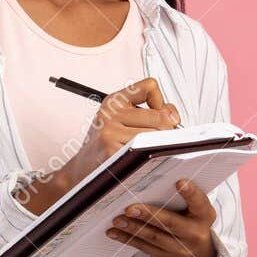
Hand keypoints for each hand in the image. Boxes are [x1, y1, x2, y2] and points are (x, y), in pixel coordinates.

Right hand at [16, 78, 179, 214]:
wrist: (81, 170)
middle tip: (156, 141)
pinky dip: (149, 158)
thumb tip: (174, 117)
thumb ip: (153, 112)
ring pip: (156, 135)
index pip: (150, 86)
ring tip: (144, 151)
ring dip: (159, 146)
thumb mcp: (125, 120)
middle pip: (161, 116)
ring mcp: (109, 132)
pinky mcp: (111, 151)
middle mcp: (110, 112)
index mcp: (114, 100)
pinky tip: (138, 161)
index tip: (157, 114)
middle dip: (167, 131)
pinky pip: (146, 151)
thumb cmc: (108, 145)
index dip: (161, 101)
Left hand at [106, 179, 220, 256]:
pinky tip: (115, 232)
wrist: (199, 250)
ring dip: (133, 228)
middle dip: (149, 215)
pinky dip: (128, 239)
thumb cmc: (193, 218)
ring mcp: (180, 248)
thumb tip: (156, 179)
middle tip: (130, 208)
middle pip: (170, 223)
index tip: (179, 182)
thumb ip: (184, 196)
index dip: (190, 193)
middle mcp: (194, 233)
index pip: (199, 202)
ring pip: (154, 237)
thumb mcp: (197, 206)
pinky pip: (144, 247)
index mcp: (204, 215)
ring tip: (118, 220)